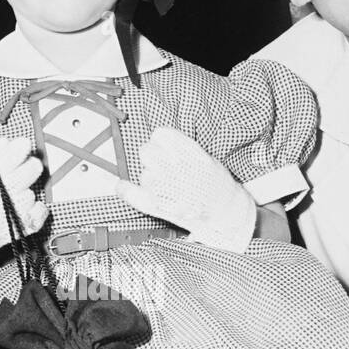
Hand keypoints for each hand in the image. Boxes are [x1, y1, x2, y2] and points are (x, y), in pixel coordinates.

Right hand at [0, 136, 47, 282]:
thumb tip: (5, 142)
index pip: (21, 149)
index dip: (21, 147)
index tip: (20, 149)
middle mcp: (6, 190)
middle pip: (35, 167)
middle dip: (27, 166)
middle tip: (17, 173)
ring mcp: (16, 209)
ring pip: (33, 190)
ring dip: (25, 192)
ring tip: (7, 199)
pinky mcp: (23, 227)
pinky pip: (41, 210)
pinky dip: (35, 209)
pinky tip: (21, 208)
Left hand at [116, 127, 256, 253]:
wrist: (226, 213)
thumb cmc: (218, 186)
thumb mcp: (206, 158)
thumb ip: (183, 150)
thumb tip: (161, 142)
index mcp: (187, 152)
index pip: (160, 135)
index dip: (161, 142)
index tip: (164, 149)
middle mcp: (173, 166)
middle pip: (146, 151)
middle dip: (152, 157)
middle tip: (164, 168)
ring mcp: (163, 185)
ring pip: (143, 173)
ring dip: (150, 177)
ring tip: (167, 187)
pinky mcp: (156, 204)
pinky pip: (130, 192)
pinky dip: (125, 189)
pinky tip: (122, 186)